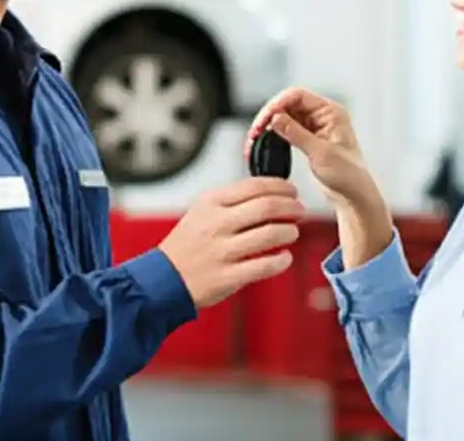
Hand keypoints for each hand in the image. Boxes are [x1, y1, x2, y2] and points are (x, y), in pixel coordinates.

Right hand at [158, 177, 303, 307]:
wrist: (164, 277)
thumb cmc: (188, 243)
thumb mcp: (202, 210)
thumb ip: (232, 200)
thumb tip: (270, 193)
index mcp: (211, 203)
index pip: (254, 186)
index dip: (281, 186)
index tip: (291, 190)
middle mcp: (217, 224)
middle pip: (267, 207)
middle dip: (291, 207)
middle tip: (299, 210)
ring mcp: (223, 251)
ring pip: (270, 235)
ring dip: (289, 232)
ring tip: (292, 232)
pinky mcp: (229, 276)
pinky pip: (265, 265)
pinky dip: (282, 260)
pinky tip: (285, 257)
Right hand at [244, 86, 377, 207]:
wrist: (353, 195)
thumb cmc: (348, 176)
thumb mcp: (320, 153)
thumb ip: (297, 134)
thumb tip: (276, 118)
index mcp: (331, 112)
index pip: (298, 95)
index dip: (278, 104)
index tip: (265, 118)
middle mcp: (323, 115)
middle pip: (289, 103)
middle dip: (270, 114)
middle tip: (256, 130)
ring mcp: (315, 126)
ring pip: (285, 115)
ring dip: (270, 124)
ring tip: (257, 137)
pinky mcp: (308, 137)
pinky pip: (287, 128)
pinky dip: (275, 133)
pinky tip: (266, 141)